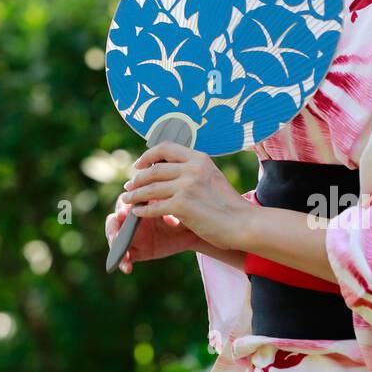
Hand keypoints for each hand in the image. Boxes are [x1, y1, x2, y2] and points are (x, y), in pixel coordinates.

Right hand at [105, 192, 197, 273]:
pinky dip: (123, 262)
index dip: (122, 208)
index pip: (125, 202)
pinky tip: (127, 268)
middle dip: (113, 229)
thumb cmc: (187, 216)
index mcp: (140, 203)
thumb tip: (169, 220)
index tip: (124, 215)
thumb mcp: (182, 212)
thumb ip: (173, 211)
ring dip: (115, 247)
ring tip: (123, 256)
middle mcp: (132, 218)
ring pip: (116, 238)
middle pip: (114, 221)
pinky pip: (125, 256)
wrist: (195, 230)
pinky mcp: (135, 251)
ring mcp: (132, 235)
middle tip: (116, 237)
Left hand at [120, 142, 249, 251]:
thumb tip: (168, 170)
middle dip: (138, 178)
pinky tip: (138, 213)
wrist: (243, 224)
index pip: (166, 148)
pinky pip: (154, 207)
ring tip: (127, 199)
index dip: (148, 155)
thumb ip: (193, 171)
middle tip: (129, 185)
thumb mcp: (212, 176)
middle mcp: (192, 168)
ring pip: (150, 188)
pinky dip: (143, 211)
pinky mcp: (182, 205)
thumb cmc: (228, 205)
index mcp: (199, 158)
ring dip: (135, 195)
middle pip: (154, 170)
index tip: (139, 164)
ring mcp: (186, 186)